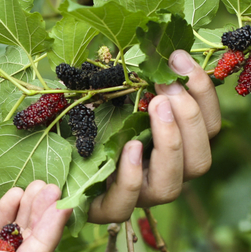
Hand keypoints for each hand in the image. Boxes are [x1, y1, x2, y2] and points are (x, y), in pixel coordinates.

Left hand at [88, 50, 220, 223]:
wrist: (41, 154)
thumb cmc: (84, 116)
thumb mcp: (111, 91)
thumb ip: (136, 75)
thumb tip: (159, 42)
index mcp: (174, 146)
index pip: (208, 127)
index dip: (203, 93)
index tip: (180, 59)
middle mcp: (163, 174)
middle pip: (200, 160)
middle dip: (188, 119)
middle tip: (165, 87)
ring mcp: (136, 196)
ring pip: (172, 185)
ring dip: (170, 143)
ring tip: (155, 108)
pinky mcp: (103, 209)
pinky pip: (125, 203)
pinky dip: (131, 175)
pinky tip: (130, 146)